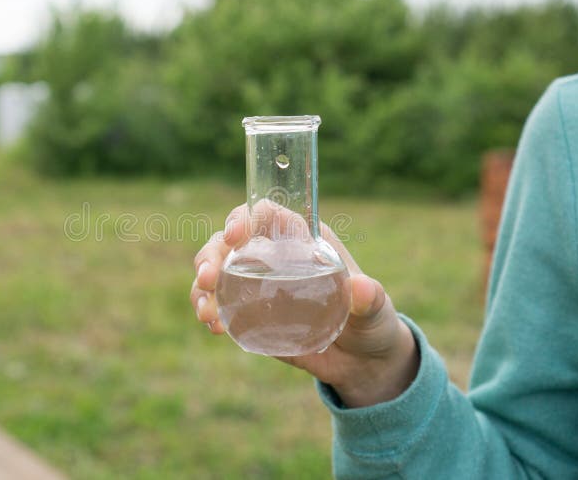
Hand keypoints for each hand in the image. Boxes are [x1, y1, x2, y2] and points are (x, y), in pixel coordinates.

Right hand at [190, 203, 418, 407]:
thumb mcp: (375, 310)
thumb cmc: (372, 323)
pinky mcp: (249, 314)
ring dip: (202, 287)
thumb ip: (371, 299)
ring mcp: (257, 285)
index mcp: (302, 240)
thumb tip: (361, 289)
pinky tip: (213, 327)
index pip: (265, 214)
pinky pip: (218, 303)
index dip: (243, 218)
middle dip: (210, 255)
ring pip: (216, 271)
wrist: (362, 362)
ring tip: (206, 313)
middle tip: (207, 281)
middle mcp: (274, 256)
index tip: (234, 237)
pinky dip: (208, 310)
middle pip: (228, 241)